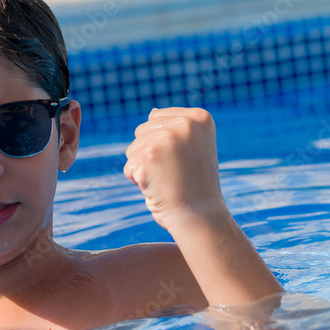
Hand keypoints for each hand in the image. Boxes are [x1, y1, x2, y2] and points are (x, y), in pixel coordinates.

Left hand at [124, 107, 227, 231]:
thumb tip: (152, 112)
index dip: (164, 144)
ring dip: (144, 168)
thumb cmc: (195, 185)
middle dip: (151, 154)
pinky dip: (138, 182)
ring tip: (167, 180)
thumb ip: (175, 128)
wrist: (200, 216)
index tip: (184, 160)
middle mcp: (184, 123)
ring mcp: (166, 138)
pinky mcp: (148, 156)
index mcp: (199, 118)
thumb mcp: (193, 148)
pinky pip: (129, 167)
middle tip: (175, 172)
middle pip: (142, 130)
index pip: (157, 118)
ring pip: (132, 148)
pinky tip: (159, 188)